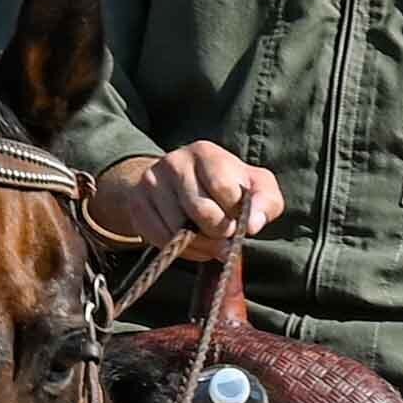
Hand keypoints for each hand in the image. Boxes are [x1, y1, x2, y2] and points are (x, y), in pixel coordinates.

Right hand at [92, 143, 283, 249]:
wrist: (180, 183)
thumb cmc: (228, 186)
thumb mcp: (256, 187)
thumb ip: (265, 202)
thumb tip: (253, 225)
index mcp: (206, 153)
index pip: (224, 189)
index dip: (236, 214)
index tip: (240, 220)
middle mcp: (174, 162)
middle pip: (201, 212)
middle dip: (220, 232)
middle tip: (225, 234)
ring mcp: (151, 182)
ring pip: (179, 229)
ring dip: (202, 244)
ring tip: (211, 238)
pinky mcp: (137, 204)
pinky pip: (161, 239)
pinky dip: (182, 250)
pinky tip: (193, 242)